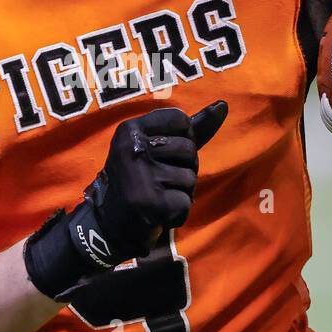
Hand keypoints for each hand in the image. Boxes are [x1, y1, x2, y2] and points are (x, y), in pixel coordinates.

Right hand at [24, 100, 227, 298]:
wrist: (108, 227)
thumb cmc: (139, 182)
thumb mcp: (154, 148)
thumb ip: (189, 129)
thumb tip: (223, 105)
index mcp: (130, 130)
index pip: (181, 120)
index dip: (183, 139)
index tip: (163, 154)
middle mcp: (132, 149)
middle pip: (189, 149)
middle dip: (184, 169)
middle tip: (158, 181)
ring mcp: (140, 176)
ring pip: (190, 178)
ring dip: (181, 192)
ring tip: (157, 197)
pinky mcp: (150, 203)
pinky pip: (185, 203)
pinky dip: (177, 212)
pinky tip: (158, 213)